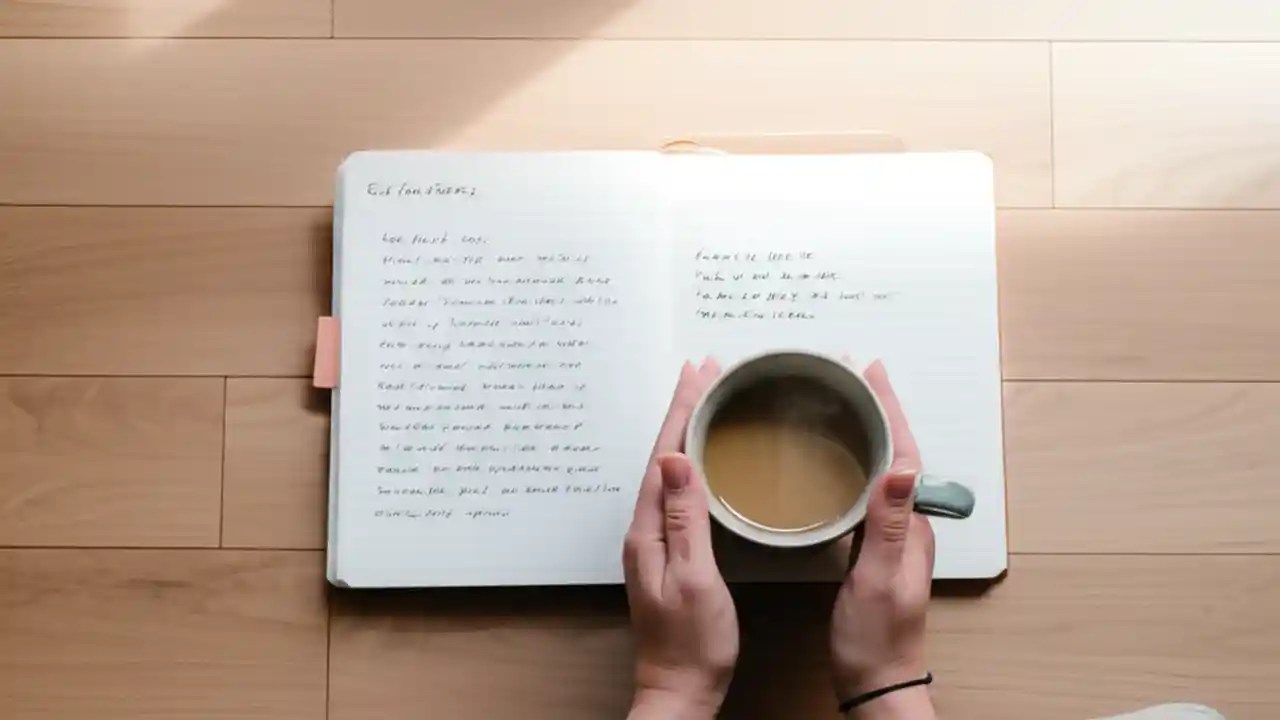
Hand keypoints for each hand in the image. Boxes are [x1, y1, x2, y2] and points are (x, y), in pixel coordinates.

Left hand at [624, 359, 737, 719]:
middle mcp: (644, 529)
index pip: (664, 455)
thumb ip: (686, 518)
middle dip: (683, 409)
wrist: (680, 689)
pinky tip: (701, 457)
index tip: (698, 372)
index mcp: (648, 530)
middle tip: (704, 369)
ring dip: (685, 430)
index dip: (682, 410)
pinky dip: (689, 461)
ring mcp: (654, 540)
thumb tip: (676, 459)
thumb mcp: (695, 578)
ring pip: (669, 470)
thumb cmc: (693, 643)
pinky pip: (676, 491)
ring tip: (704, 397)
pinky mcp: (667, 550)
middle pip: (663, 455)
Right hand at [830, 360, 936, 718]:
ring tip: (850, 403)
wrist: (878, 682)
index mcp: (911, 527)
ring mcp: (892, 538)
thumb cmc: (876, 640)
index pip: (905, 455)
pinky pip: (869, 492)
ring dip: (871, 432)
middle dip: (881, 411)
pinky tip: (840, 462)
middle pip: (897, 454)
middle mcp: (907, 527)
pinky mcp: (875, 549)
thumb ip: (885, 526)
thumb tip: (897, 468)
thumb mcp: (877, 580)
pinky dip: (857, 464)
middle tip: (857, 376)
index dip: (889, 411)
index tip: (872, 375)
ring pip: (884, 470)